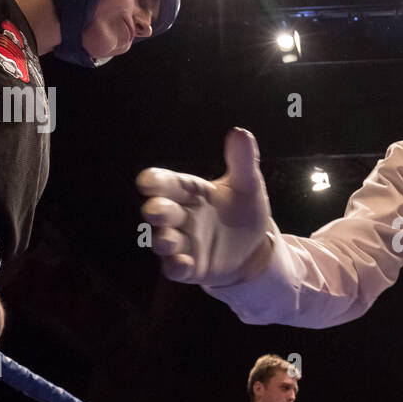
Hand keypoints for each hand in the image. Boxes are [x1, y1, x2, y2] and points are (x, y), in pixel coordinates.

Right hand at [136, 128, 272, 285]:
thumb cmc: (243, 211)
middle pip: (161, 213)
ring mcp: (184, 243)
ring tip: (166, 240)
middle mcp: (181, 217)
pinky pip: (178, 268)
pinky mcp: (191, 267)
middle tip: (155, 211)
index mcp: (190, 192)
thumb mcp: (247, 185)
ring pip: (164, 241)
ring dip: (163, 241)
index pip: (168, 184)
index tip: (147, 180)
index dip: (156, 182)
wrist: (255, 247)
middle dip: (156, 211)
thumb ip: (242, 162)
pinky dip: (177, 266)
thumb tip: (241, 133)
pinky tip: (181, 264)